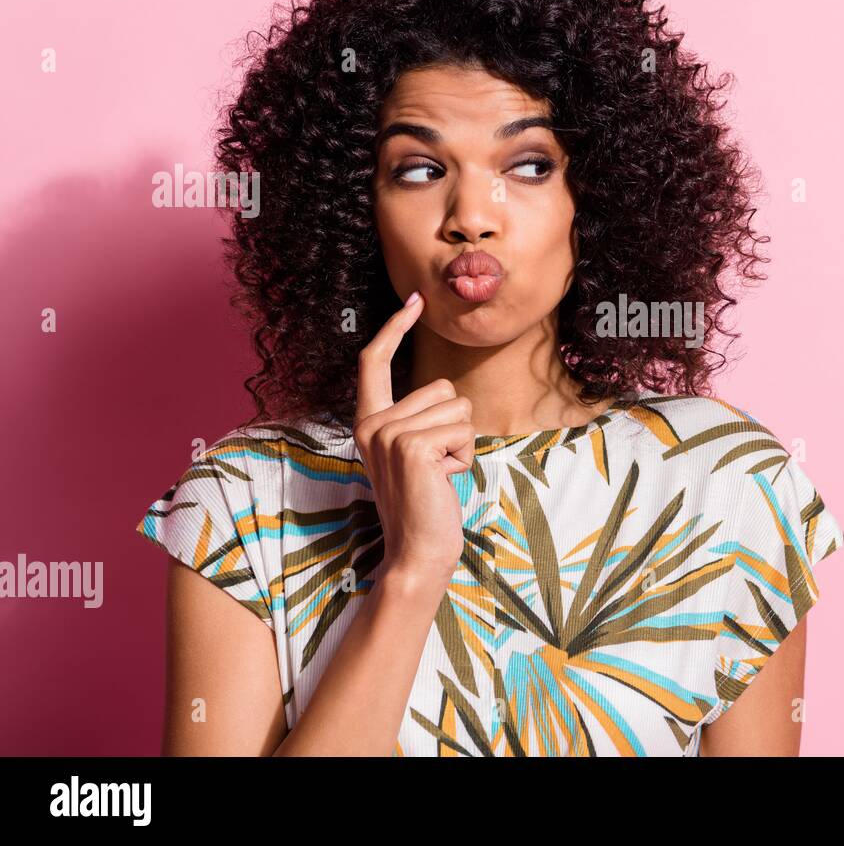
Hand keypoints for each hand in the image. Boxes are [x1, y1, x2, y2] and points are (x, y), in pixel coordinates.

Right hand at [353, 291, 472, 577]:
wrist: (419, 552)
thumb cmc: (426, 504)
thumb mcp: (414, 454)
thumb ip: (417, 422)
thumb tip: (446, 393)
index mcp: (369, 421)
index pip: (375, 362)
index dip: (395, 327)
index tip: (416, 299)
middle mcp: (372, 424)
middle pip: (442, 388)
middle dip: (455, 425)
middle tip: (436, 467)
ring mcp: (389, 434)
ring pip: (458, 408)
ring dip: (462, 443)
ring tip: (439, 475)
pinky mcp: (413, 447)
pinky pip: (464, 431)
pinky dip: (466, 457)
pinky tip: (445, 481)